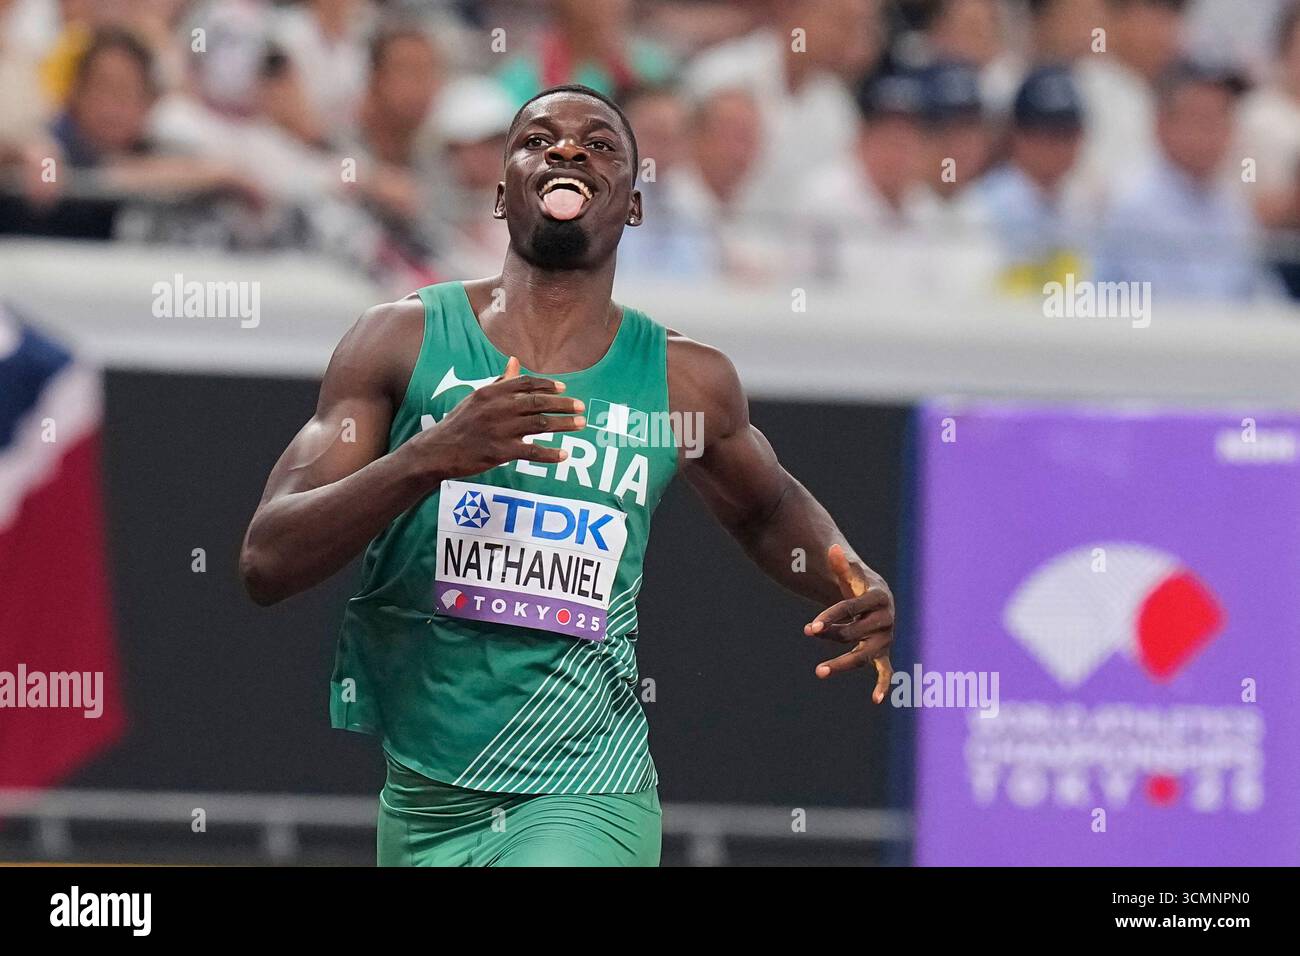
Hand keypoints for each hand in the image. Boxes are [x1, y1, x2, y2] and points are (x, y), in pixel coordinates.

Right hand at [412, 356, 584, 479]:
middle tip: (581, 407)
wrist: (437, 450)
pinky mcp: (500, 451)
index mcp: (492, 392)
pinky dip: (550, 453)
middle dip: (563, 404)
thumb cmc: (460, 422)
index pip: (526, 383)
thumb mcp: (477, 397)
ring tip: (580, 424)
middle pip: (538, 402)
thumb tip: (515, 361)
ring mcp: (500, 429)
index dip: (547, 386)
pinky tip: (564, 455)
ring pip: (539, 424)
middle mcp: (498, 407)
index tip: (564, 389)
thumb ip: (500, 381)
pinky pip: (531, 451)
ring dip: (563, 424)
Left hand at [804, 544, 894, 702]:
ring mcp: (885, 638)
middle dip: (832, 634)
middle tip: (808, 631)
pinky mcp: (882, 653)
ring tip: (819, 671)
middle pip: (855, 631)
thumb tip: (832, 548)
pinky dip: (883, 685)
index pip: (852, 609)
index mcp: (879, 598)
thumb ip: (841, 565)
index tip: (810, 627)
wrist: (875, 600)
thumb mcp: (850, 574)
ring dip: (842, 663)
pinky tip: (876, 700)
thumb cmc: (858, 585)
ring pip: (864, 655)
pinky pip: (885, 671)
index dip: (830, 617)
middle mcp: (886, 620)